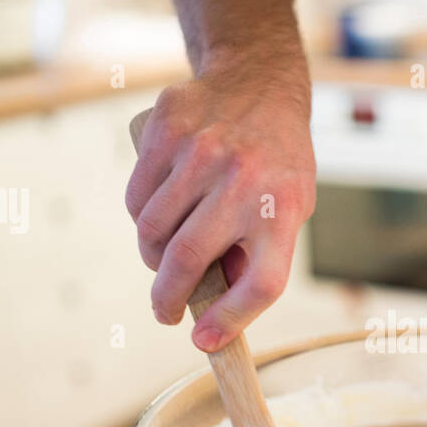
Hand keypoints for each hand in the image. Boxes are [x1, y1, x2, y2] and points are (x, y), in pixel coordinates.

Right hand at [124, 48, 315, 351]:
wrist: (259, 85)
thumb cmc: (276, 164)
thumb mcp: (290, 208)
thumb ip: (257, 254)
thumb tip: (211, 311)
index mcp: (284, 208)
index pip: (261, 283)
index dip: (231, 320)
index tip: (205, 341)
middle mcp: (244, 180)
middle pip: (189, 261)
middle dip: (168, 300)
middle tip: (166, 313)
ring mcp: (201, 152)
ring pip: (152, 232)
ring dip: (153, 256)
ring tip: (167, 253)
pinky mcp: (166, 131)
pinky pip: (137, 198)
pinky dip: (141, 217)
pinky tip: (160, 211)